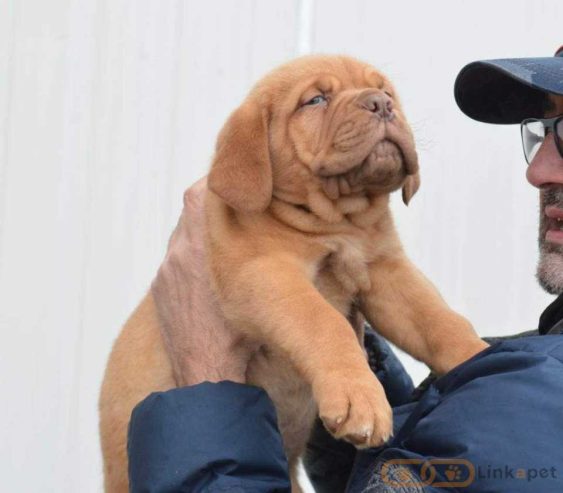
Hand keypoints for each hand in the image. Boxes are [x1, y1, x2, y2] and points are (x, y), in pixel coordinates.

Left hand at [151, 177, 254, 386]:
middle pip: (191, 211)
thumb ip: (261, 255)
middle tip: (235, 201)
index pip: (199, 194)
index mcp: (200, 250)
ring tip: (226, 237)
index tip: (232, 177)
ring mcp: (166, 272)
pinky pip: (175, 258)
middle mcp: (177, 255)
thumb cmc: (239, 337)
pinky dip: (191, 254)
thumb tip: (276, 233)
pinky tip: (210, 269)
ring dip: (202, 230)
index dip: (215, 181)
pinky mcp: (161, 287)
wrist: (206, 373)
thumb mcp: (259, 291)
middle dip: (212, 203)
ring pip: (183, 235)